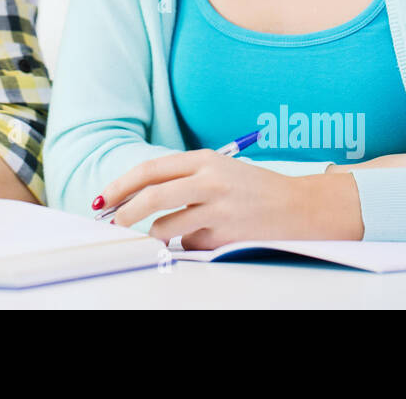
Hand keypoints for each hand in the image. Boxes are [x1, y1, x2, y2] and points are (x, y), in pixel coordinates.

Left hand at [101, 149, 313, 249]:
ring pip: (165, 226)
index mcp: (204, 160)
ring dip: (156, 234)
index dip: (122, 184)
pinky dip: (189, 244)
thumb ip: (184, 178)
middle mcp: (209, 181)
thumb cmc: (255, 189)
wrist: (301, 207)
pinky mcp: (225, 236)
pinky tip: (209, 236)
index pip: (150, 170)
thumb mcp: (220, 170)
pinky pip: (190, 245)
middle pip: (151, 196)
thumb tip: (139, 196)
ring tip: (162, 234)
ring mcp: (218, 209)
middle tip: (113, 223)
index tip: (104, 198)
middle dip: (125, 212)